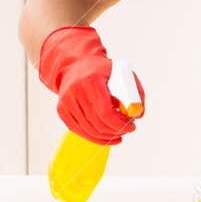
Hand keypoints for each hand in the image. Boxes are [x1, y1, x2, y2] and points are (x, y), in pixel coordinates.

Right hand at [38, 25, 144, 144]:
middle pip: (98, 123)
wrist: (76, 65)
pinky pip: (79, 130)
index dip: (120, 124)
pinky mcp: (62, 110)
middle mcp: (75, 91)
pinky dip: (94, 137)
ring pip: (89, 130)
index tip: (132, 126)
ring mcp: (66, 102)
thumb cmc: (102, 71)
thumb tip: (138, 114)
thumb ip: (135, 91)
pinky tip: (105, 136)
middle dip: (115, 131)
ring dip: (106, 136)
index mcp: (91, 81)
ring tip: (117, 133)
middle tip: (126, 130)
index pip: (105, 112)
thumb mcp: (122, 73)